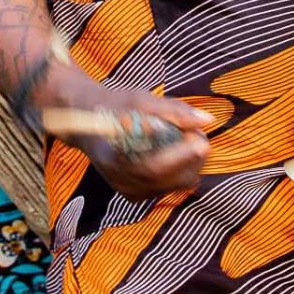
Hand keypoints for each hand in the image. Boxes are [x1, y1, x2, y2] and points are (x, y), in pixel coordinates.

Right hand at [33, 64, 213, 201]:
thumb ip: (174, 111)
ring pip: (176, 185)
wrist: (85, 120)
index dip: (183, 155)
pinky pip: (169, 186)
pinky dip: (177, 170)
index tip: (200, 138)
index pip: (156, 167)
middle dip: (193, 158)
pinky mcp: (136, 194)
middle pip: (173, 181)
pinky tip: (171, 151)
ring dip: (188, 163)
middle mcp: (123, 181)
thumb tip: (208, 120)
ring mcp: (130, 191)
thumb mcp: (141, 99)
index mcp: (116, 158)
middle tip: (196, 134)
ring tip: (183, 138)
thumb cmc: (115, 106)